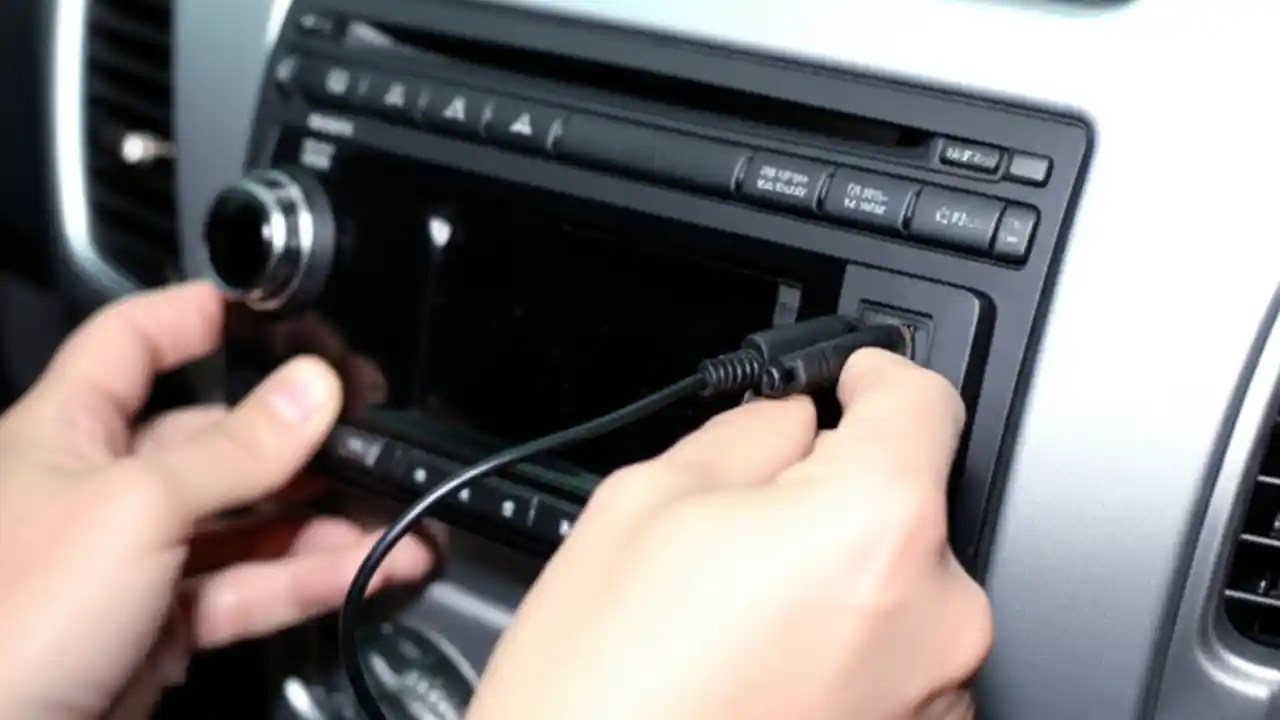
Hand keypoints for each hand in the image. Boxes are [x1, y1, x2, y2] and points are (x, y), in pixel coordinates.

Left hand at [0, 282, 432, 718]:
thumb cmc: (14, 618)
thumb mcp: (137, 509)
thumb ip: (235, 450)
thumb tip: (313, 388)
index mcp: (67, 432)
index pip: (131, 343)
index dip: (196, 317)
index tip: (269, 314)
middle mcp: (102, 489)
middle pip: (214, 440)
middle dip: (295, 441)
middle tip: (368, 436)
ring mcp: (136, 561)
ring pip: (246, 524)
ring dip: (323, 522)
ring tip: (398, 519)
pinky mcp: (162, 626)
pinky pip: (250, 588)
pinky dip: (310, 581)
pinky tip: (372, 570)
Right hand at [468, 350, 991, 719]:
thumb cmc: (602, 695)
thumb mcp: (643, 504)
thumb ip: (746, 434)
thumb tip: (789, 417)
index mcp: (875, 530)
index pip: (924, 401)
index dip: (872, 374)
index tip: (849, 379)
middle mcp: (937, 618)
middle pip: (903, 499)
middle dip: (832, 491)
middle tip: (739, 526)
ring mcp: (935, 695)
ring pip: (894, 581)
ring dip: (834, 575)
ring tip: (735, 618)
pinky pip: (893, 655)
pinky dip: (841, 643)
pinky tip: (761, 665)